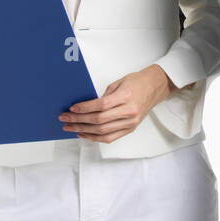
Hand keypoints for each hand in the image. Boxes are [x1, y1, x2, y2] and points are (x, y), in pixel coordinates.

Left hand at [60, 65, 174, 142]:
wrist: (154, 88)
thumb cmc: (137, 82)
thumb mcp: (118, 83)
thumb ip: (103, 97)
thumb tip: (85, 107)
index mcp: (126, 97)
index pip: (101, 105)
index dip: (85, 108)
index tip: (72, 108)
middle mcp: (129, 112)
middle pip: (99, 120)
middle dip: (79, 120)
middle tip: (65, 119)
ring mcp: (130, 123)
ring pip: (103, 132)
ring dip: (84, 130)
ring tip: (71, 127)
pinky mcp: (130, 129)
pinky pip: (110, 138)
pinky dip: (95, 138)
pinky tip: (84, 134)